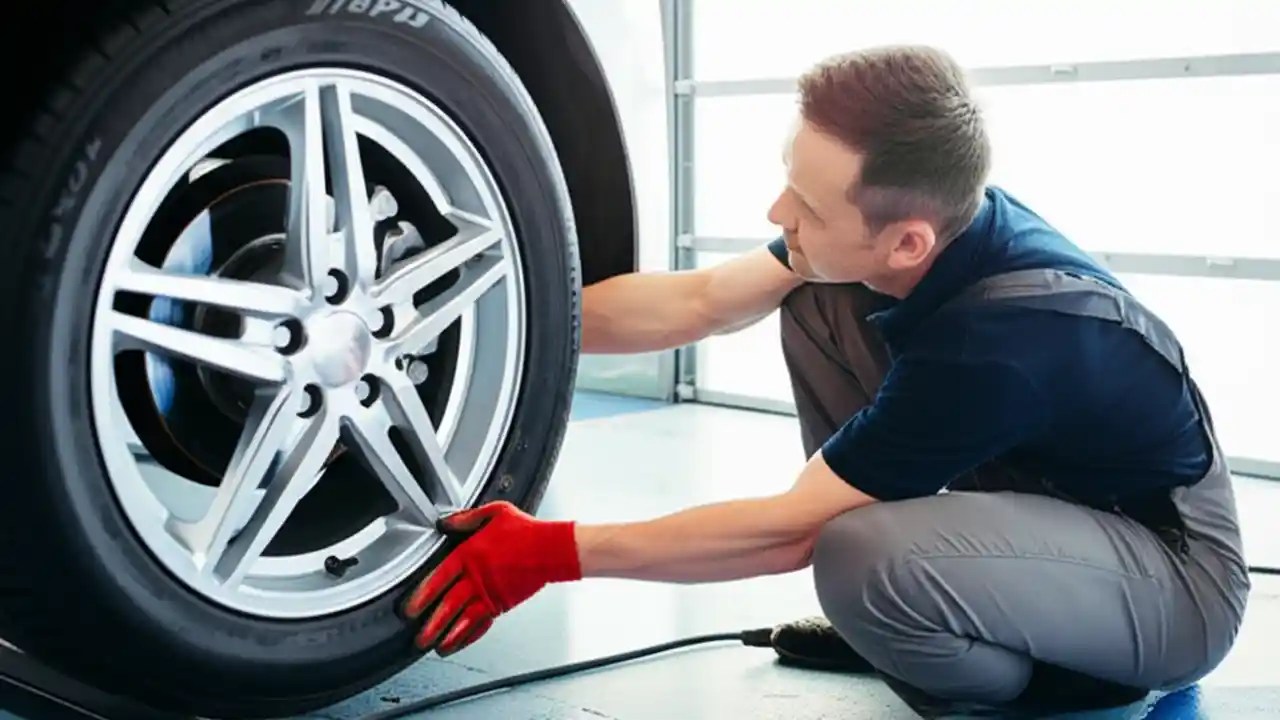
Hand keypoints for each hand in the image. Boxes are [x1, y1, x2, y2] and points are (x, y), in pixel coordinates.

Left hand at [400, 501, 580, 655]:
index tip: (409, 609)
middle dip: (431, 624)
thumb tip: (444, 522)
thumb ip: (466, 518)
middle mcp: (477, 577)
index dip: (422, 595)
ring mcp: (490, 593)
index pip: (439, 579)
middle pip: (448, 605)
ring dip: (448, 635)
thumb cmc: (526, 530)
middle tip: (418, 637)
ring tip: (435, 647)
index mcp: (469, 554)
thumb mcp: (495, 512)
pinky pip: (482, 623)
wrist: (553, 548)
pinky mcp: (502, 604)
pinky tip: (458, 643)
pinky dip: (469, 636)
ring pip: (463, 619)